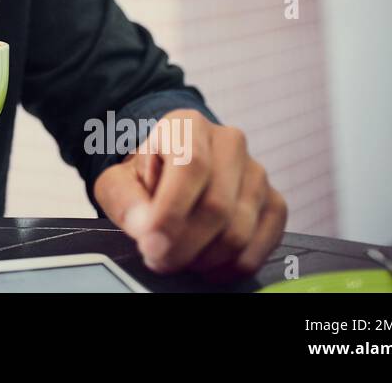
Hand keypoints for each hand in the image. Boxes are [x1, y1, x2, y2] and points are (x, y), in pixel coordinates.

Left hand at [93, 109, 287, 282]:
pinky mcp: (274, 203)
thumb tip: (146, 228)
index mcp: (187, 125)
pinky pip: (261, 246)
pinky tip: (204, 265)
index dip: (171, 212)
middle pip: (217, 205)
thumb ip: (126, 200)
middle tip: (158, 261)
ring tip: (176, 259)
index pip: (190, 166)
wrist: (171, 172)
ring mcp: (257, 173)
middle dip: (183, 245)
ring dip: (203, 258)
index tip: (151, 246)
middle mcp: (230, 142)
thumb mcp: (117, 180)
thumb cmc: (142, 178)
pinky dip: (230, 266)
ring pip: (238, 231)